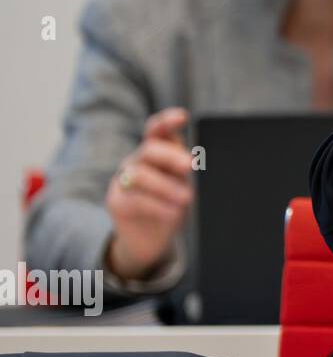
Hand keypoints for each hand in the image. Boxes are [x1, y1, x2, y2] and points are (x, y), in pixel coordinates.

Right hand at [104, 107, 193, 279]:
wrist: (150, 238)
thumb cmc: (172, 203)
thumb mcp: (183, 183)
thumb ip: (183, 168)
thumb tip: (192, 160)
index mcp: (156, 151)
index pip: (156, 130)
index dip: (166, 122)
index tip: (182, 117)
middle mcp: (137, 161)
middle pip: (149, 150)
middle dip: (170, 156)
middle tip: (190, 166)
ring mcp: (123, 180)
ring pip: (140, 175)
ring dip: (166, 186)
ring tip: (187, 198)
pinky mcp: (116, 202)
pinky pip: (136, 200)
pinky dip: (159, 206)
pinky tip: (173, 213)